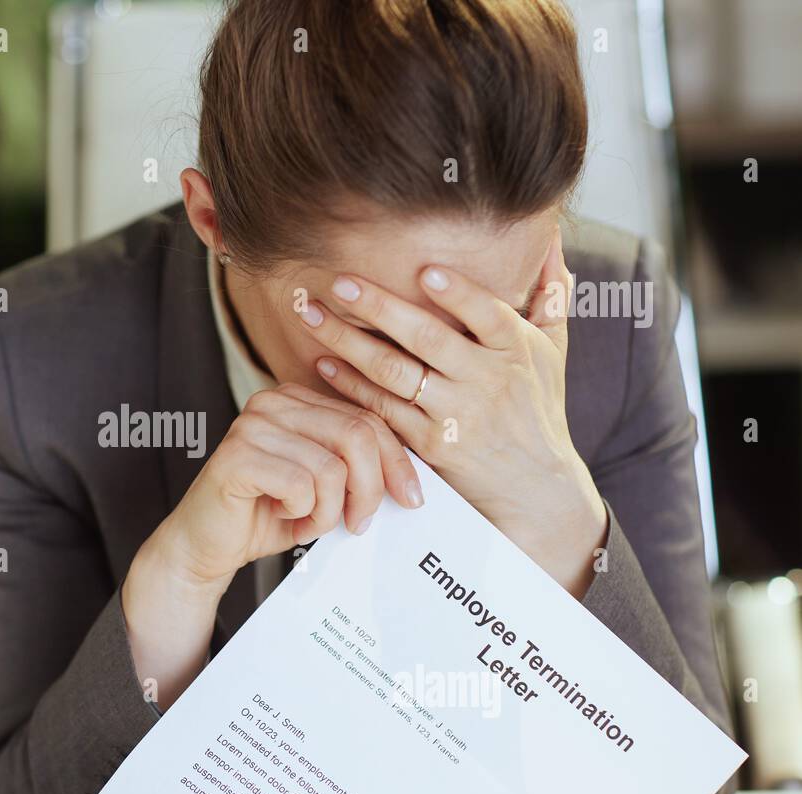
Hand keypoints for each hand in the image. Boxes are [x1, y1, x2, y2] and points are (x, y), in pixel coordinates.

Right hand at [122, 383, 420, 706]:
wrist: (205, 547)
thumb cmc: (265, 516)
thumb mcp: (323, 486)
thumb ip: (355, 467)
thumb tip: (413, 479)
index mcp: (297, 399)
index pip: (367, 419)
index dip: (397, 461)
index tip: (411, 499)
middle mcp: (273, 401)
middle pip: (357, 436)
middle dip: (369, 489)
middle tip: (359, 524)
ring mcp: (252, 425)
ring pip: (332, 468)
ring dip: (328, 511)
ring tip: (305, 522)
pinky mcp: (237, 456)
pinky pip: (301, 485)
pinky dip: (303, 515)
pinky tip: (283, 520)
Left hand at [298, 226, 606, 598]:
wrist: (534, 485)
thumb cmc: (539, 405)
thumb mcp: (553, 349)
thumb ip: (549, 291)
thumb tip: (548, 236)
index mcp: (515, 349)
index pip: (488, 316)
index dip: (459, 294)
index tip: (425, 269)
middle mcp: (484, 381)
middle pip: (427, 338)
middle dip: (379, 307)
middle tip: (340, 282)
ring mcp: (454, 415)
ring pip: (394, 372)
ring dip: (348, 342)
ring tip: (312, 315)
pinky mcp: (428, 444)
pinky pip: (382, 410)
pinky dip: (350, 386)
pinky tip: (324, 363)